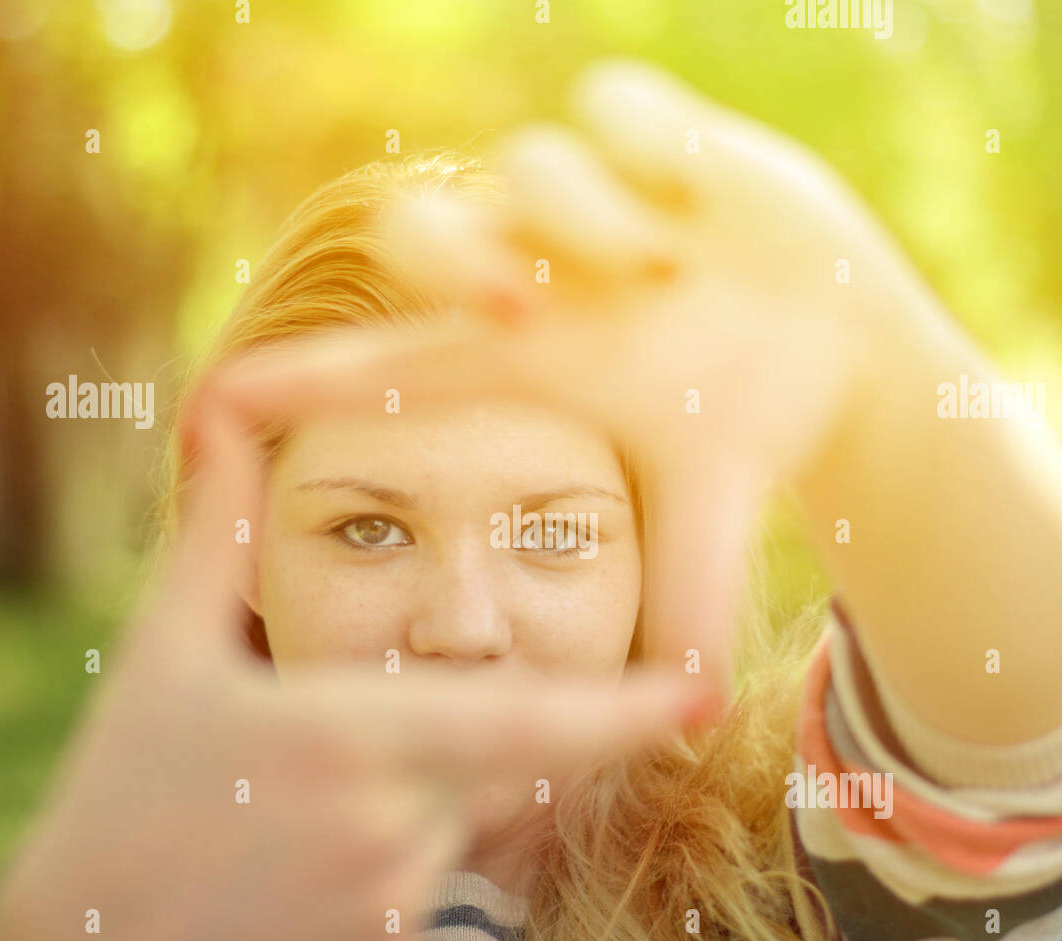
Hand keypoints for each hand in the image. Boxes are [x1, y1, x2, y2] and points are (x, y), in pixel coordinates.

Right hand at [0, 385, 710, 940]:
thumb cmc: (128, 781)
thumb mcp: (167, 648)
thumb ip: (221, 529)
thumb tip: (219, 409)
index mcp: (351, 737)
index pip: (523, 721)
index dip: (621, 711)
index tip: (700, 694)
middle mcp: (392, 827)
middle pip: (506, 758)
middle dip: (482, 726)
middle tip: (385, 720)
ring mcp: (394, 903)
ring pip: (473, 818)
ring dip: (427, 787)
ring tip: (309, 792)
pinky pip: (437, 878)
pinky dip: (399, 848)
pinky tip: (304, 852)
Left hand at [206, 61, 947, 691]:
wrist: (837, 339)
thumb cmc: (747, 423)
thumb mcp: (713, 509)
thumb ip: (693, 599)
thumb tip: (696, 714)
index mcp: (528, 358)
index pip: (396, 362)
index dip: (313, 378)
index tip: (224, 400)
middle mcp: (544, 269)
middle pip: (432, 231)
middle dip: (466, 263)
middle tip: (534, 320)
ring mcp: (598, 199)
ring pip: (537, 167)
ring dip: (595, 222)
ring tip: (672, 274)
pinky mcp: (666, 136)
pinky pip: (620, 105)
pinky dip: (654, 145)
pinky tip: (699, 203)